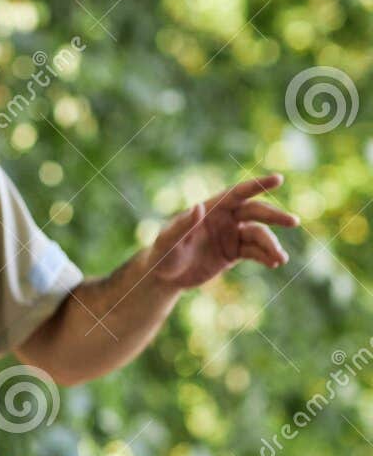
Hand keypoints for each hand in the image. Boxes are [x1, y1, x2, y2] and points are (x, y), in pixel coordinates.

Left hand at [147, 173, 298, 290]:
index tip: (278, 178)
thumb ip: (183, 225)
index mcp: (211, 208)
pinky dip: (266, 256)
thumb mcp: (168, 241)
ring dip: (271, 245)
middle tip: (293, 221)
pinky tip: (274, 263)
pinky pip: (255, 252)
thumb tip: (198, 207)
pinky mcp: (234, 253)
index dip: (257, 185)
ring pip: (259, 235)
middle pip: (256, 212)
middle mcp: (225, 218)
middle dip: (274, 216)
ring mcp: (231, 235)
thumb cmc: (162, 254)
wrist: (164, 277)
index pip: (237, 193)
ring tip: (279, 259)